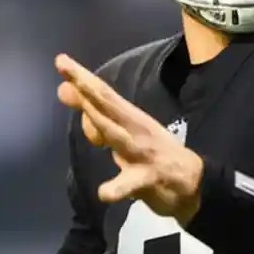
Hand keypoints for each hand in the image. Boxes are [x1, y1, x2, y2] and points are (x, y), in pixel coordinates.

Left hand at [54, 53, 205, 224]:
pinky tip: (104, 192)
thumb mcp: (122, 131)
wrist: (192, 182)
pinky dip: (117, 188)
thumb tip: (64, 91)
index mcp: (129, 117)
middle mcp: (135, 129)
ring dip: (101, 124)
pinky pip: (131, 183)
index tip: (61, 61)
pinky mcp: (149, 179)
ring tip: (85, 112)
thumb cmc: (151, 153)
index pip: (103, 94)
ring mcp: (143, 154)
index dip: (82, 77)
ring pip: (119, 136)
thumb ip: (93, 114)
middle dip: (87, 87)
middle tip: (65, 67)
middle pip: (108, 106)